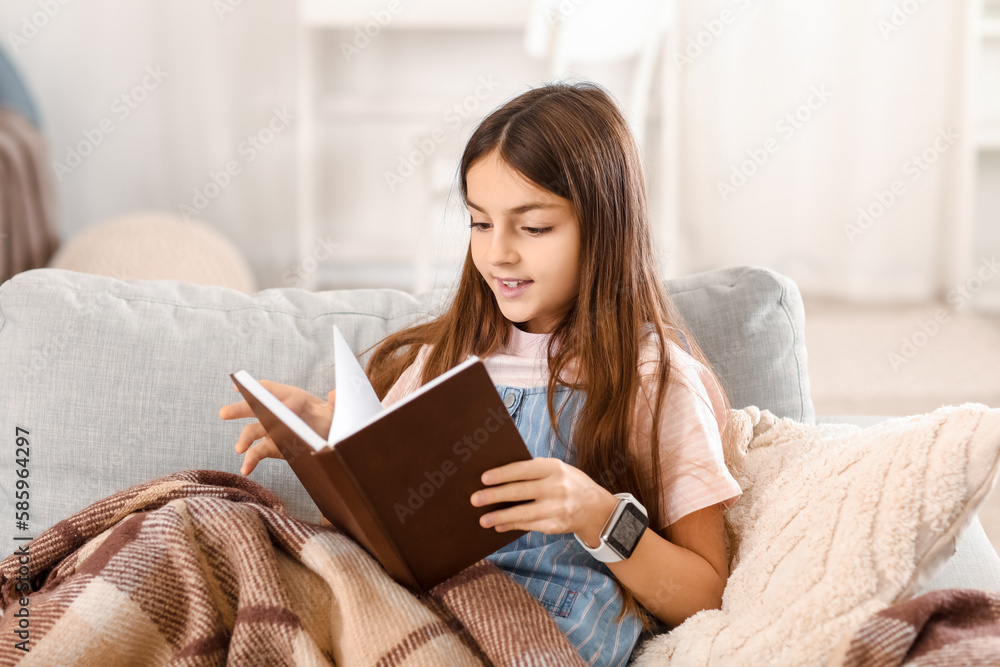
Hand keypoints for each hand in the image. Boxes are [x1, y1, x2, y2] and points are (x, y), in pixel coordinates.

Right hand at [218, 381, 335, 475]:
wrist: (330, 435)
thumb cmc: (331, 419)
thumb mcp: (337, 412)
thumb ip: (336, 403)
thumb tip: (335, 394)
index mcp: (293, 397)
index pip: (274, 391)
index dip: (261, 390)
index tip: (251, 393)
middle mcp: (278, 411)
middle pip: (256, 406)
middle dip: (241, 409)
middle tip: (224, 413)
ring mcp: (272, 428)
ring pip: (254, 430)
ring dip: (244, 438)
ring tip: (239, 448)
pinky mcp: (271, 445)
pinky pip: (258, 451)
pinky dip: (250, 460)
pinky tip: (245, 469)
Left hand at [469, 458, 617, 543]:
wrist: (595, 508)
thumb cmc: (567, 483)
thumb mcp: (556, 470)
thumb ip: (533, 471)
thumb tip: (498, 477)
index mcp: (554, 468)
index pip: (524, 470)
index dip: (503, 474)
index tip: (483, 478)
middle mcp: (557, 487)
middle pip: (520, 492)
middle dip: (495, 496)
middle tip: (475, 499)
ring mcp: (558, 508)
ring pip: (524, 513)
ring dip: (501, 516)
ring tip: (483, 520)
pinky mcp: (557, 525)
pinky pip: (530, 525)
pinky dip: (512, 525)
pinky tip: (499, 525)